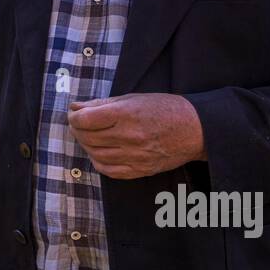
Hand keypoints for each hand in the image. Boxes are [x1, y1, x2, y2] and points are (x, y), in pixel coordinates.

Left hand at [67, 93, 205, 179]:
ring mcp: (135, 156)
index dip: (74, 117)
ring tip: (88, 136)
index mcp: (127, 114)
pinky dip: (98, 161)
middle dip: (77, 130)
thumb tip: (76, 108)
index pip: (86, 119)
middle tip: (78, 124)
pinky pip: (109, 170)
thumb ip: (102, 104)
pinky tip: (99, 152)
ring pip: (96, 155)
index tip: (74, 114)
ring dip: (86, 145)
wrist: (196, 129)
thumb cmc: (165, 109)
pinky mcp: (140, 170)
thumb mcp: (133, 98)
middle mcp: (129, 136)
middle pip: (88, 137)